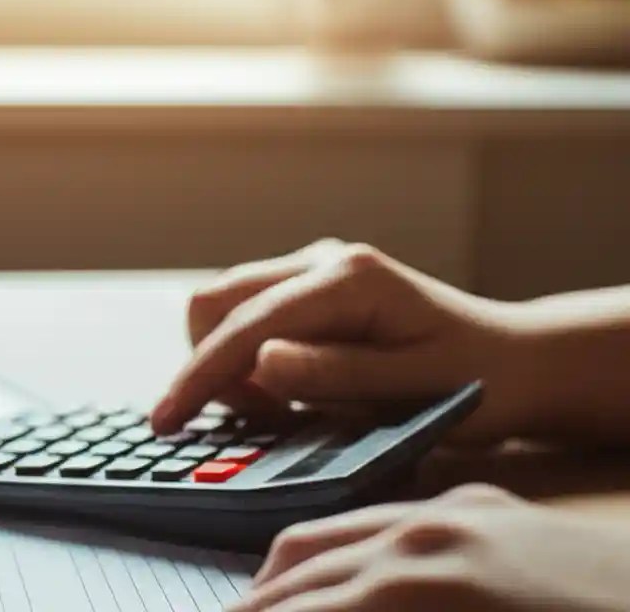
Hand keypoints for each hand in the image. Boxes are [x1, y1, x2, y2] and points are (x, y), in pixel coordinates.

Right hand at [150, 239, 538, 442]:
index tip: (168, 421)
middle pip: (217, 299)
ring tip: (276, 412)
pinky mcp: (307, 288)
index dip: (201, 376)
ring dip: (227, 364)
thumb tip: (261, 364)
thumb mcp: (413, 391)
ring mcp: (312, 268)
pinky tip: (284, 393)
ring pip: (224, 306)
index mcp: (349, 278)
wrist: (514, 361)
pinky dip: (244, 359)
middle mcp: (322, 259)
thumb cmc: (476, 381)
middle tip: (251, 422)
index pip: (247, 323)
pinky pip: (247, 315)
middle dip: (209, 366)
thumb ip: (335, 375)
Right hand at [233, 484, 629, 611]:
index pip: (294, 609)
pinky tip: (338, 578)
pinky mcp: (487, 508)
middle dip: (254, 604)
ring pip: (329, 531)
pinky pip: (382, 517)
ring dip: (284, 576)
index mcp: (414, 585)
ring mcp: (456, 511)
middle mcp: (421, 534)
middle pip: (294, 567)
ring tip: (259, 607)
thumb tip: (320, 608)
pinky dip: (340, 550)